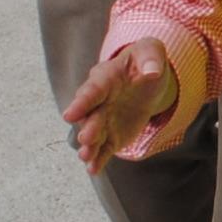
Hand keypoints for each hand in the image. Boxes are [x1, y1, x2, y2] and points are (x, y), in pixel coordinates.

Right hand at [62, 38, 177, 172]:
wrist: (147, 78)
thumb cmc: (145, 60)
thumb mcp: (151, 51)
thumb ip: (151, 57)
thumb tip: (152, 71)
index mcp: (106, 78)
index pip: (92, 90)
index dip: (82, 103)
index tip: (69, 115)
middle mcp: (99, 101)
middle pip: (91, 116)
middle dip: (88, 127)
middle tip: (86, 139)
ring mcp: (104, 119)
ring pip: (94, 135)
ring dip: (89, 146)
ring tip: (86, 158)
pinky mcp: (112, 134)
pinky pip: (104, 148)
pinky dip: (98, 159)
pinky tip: (93, 170)